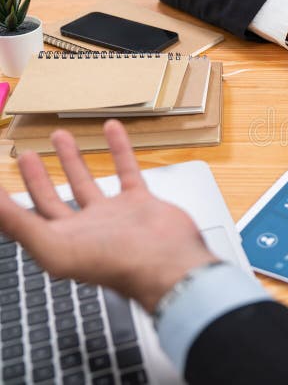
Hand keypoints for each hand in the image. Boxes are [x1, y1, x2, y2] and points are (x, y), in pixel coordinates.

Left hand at [0, 120, 216, 312]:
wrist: (166, 261)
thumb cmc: (113, 262)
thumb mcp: (53, 246)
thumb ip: (18, 223)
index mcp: (60, 241)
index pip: (25, 218)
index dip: (8, 200)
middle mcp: (84, 228)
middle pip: (54, 198)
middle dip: (38, 176)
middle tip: (28, 155)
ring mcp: (112, 214)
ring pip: (87, 181)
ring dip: (73, 158)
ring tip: (61, 135)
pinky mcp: (139, 202)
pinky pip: (126, 170)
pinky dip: (118, 148)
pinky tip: (112, 129)